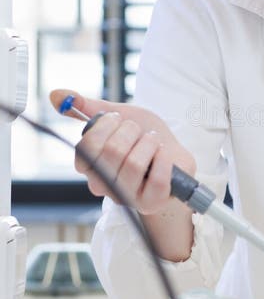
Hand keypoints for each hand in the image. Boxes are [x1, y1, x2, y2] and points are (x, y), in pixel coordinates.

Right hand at [49, 89, 195, 214]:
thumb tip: (57, 95)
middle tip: (138, 130)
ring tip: (152, 141)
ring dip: (148, 143)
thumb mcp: (118, 116)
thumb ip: (88, 107)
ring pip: (134, 164)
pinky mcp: (150, 203)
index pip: (85, 148)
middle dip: (130, 131)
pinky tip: (163, 153)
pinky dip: (163, 158)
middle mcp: (103, 185)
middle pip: (111, 152)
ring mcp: (126, 197)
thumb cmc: (142, 138)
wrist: (172, 154)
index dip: (105, 126)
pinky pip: (157, 178)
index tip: (117, 118)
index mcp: (90, 166)